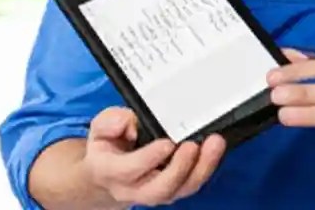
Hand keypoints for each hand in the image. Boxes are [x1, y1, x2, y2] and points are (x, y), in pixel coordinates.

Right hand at [83, 107, 225, 206]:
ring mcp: (154, 192)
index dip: (148, 158)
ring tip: (214, 144)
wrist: (109, 172)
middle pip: (159, 189)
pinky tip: (214, 149)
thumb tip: (126, 122)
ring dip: (201, 168)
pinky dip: (206, 167)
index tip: (166, 143)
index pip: (129, 170)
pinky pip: (191, 184)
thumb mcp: (100, 128)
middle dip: (180, 168)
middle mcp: (132, 188)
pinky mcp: (173, 189)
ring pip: (181, 189)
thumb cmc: (109, 146)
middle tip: (192, 146)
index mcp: (109, 171)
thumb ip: (109, 121)